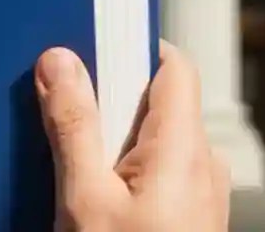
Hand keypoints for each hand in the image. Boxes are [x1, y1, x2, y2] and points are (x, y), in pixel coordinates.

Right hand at [35, 41, 229, 231]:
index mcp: (185, 148)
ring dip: (116, 141)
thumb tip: (60, 63)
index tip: (89, 50)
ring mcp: (204, 193)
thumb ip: (74, 127)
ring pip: (157, 139)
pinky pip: (162, 171)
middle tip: (68, 120)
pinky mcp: (195, 215)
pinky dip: (129, 169)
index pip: (174, 65)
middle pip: (158, 102)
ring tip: (78, 167)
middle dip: (109, 103)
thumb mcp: (85, 198)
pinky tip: (99, 194)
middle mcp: (204, 164)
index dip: (130, 49)